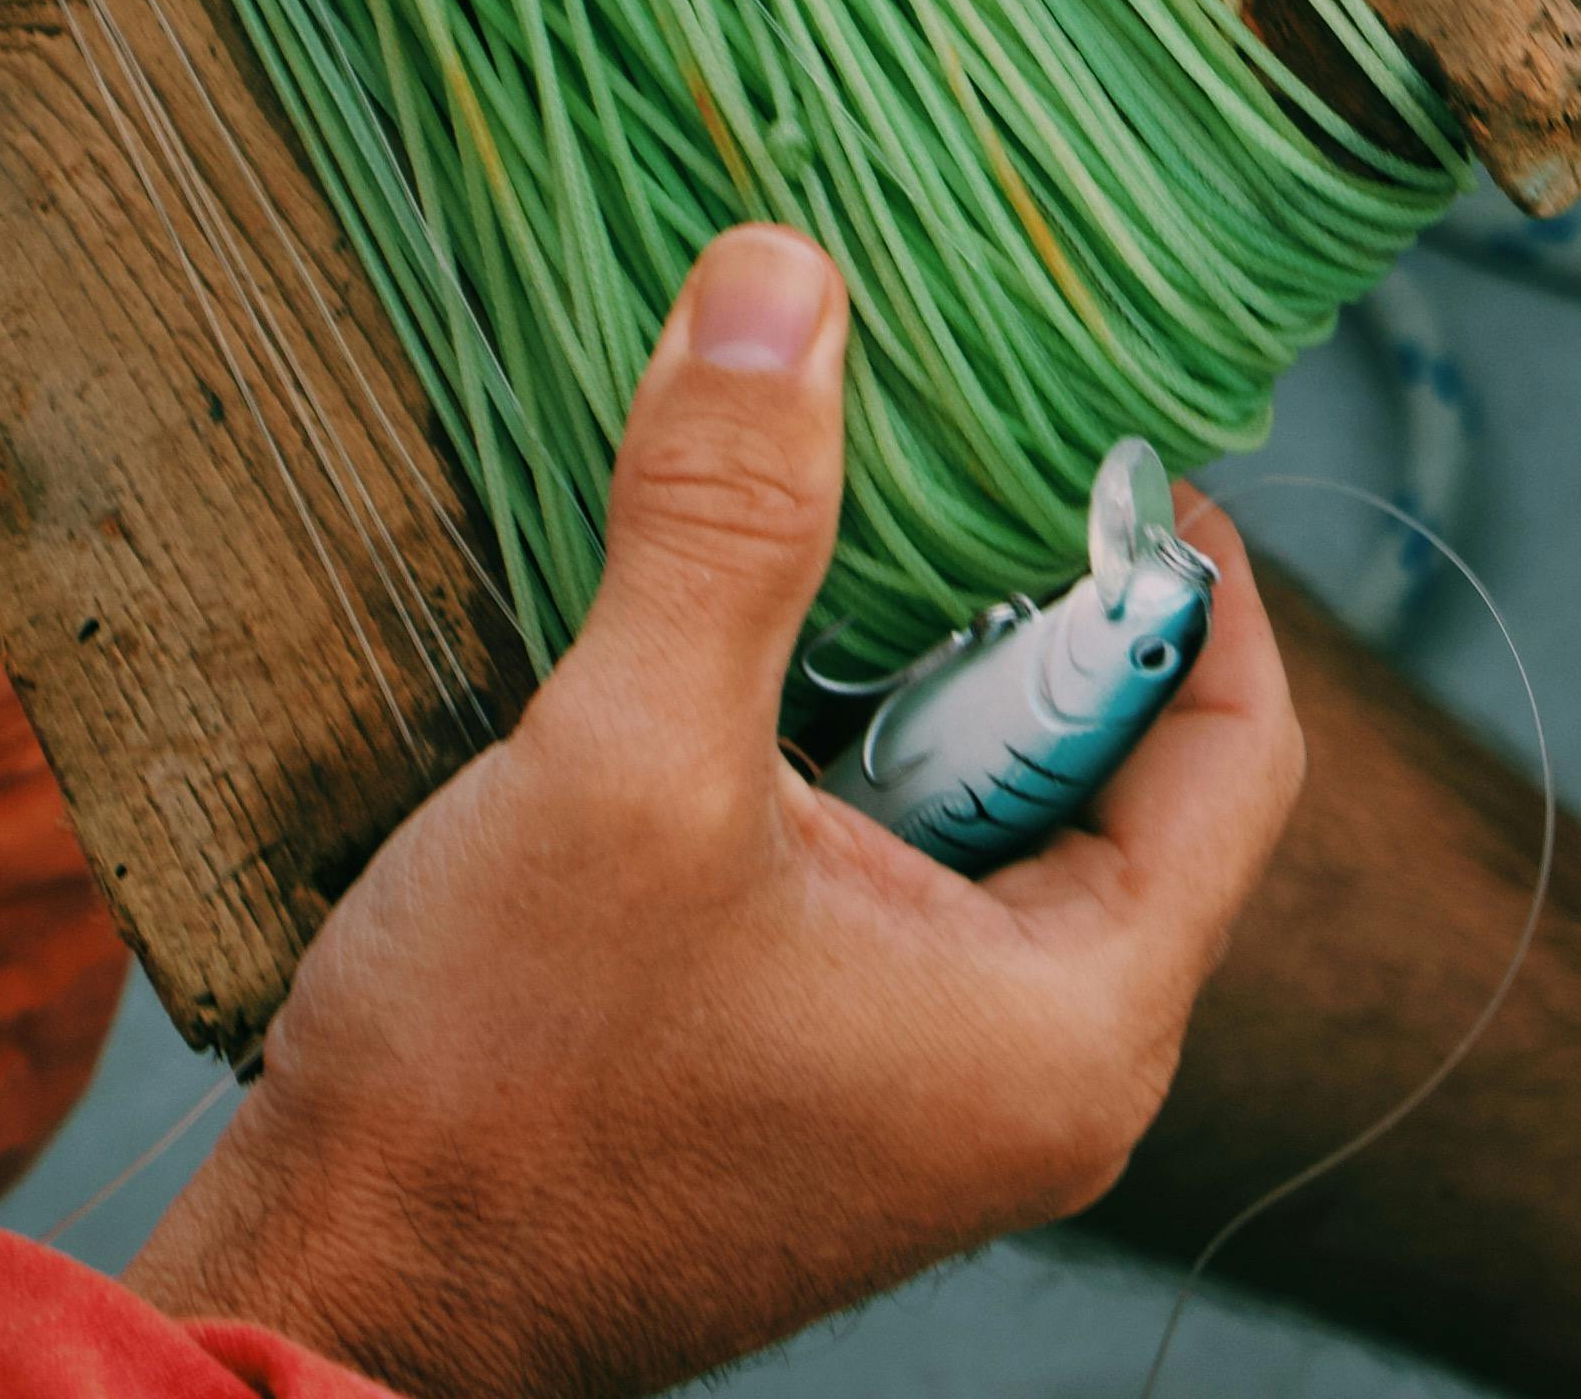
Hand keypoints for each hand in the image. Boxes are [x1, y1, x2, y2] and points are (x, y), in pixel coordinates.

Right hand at [123, 229, 1305, 1398]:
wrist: (339, 1299)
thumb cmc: (494, 1096)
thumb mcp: (625, 763)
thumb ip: (727, 521)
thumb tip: (785, 284)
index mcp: (1077, 1024)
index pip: (1241, 743)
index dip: (1181, 569)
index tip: (1086, 437)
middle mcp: (1042, 1072)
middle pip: (1121, 768)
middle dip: (1020, 610)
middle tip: (919, 465)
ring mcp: (932, 1087)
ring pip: (992, 812)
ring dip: (911, 677)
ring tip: (815, 538)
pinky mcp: (827, 1077)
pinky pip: (897, 876)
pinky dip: (840, 761)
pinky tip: (733, 671)